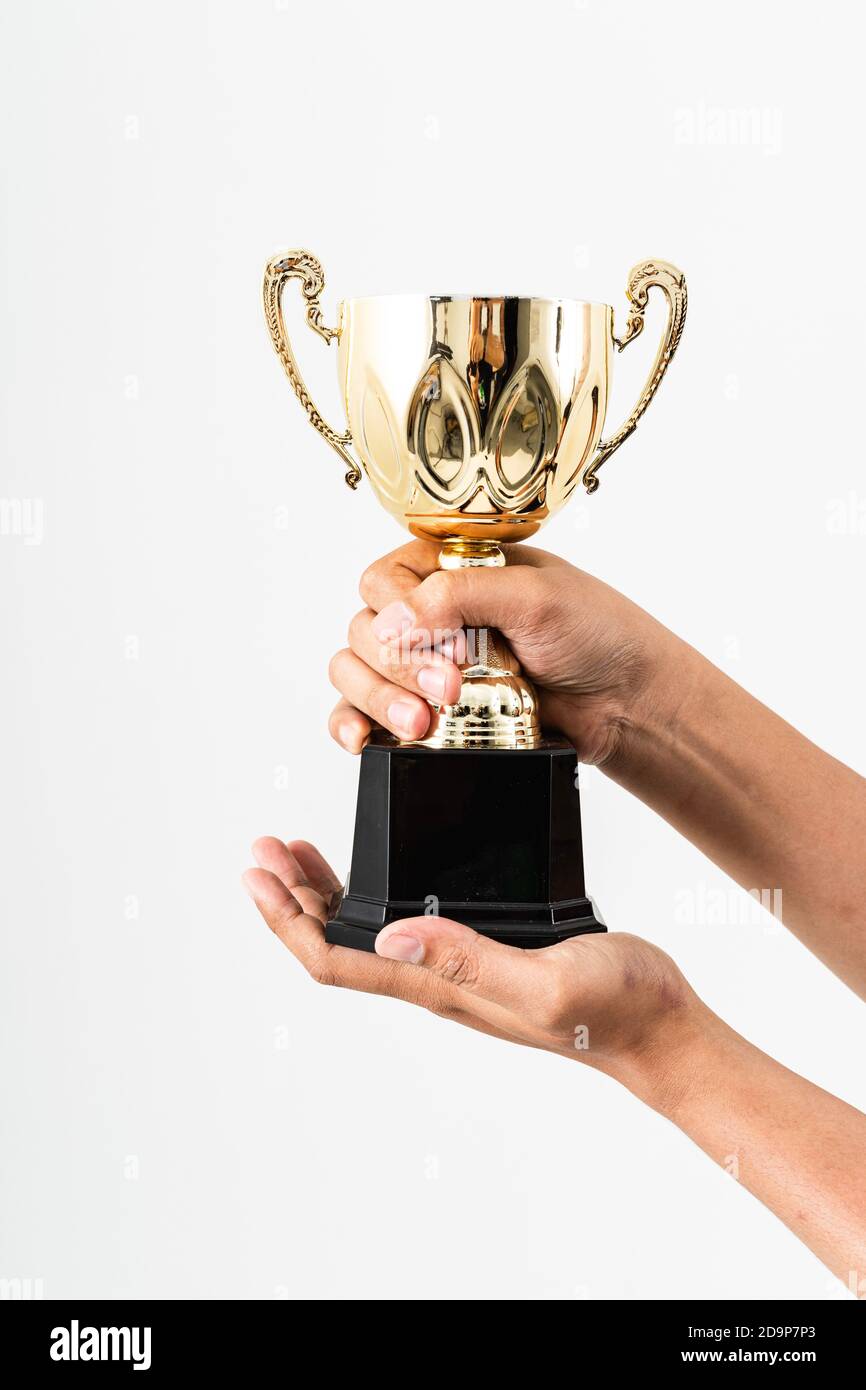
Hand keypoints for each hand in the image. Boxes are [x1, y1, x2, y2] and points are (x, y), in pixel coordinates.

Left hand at [242, 838, 865, 1285]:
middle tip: (262, 848)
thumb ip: (470, 959)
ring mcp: (458, 966)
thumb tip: (391, 933)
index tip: (257, 873)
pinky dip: (378, 889)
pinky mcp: (484, 948)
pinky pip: (410, 919)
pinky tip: (384, 864)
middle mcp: (437, 978)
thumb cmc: (613, 1009)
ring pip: (368, 930)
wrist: (660, 1025)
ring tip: (296, 851)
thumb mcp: (543, 980)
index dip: (286, 920)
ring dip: (323, 893)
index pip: (335, 958)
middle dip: (290, 898)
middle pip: (338, 942)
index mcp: (439, 985)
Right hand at [327, 540, 685, 765]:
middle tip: (449, 690)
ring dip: (375, 700)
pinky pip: (363, 715)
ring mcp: (424, 665)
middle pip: (363, 631)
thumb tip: (395, 618)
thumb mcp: (537, 597)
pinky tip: (364, 741)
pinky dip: (353, 726)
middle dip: (397, 667)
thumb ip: (463, 594)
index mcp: (450, 567)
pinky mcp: (426, 712)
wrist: (627, 702)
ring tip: (420, 725)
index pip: (383, 581)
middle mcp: (430, 612)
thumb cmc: (596, 635)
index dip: (400, 616)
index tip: (446, 646)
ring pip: (355, 673)